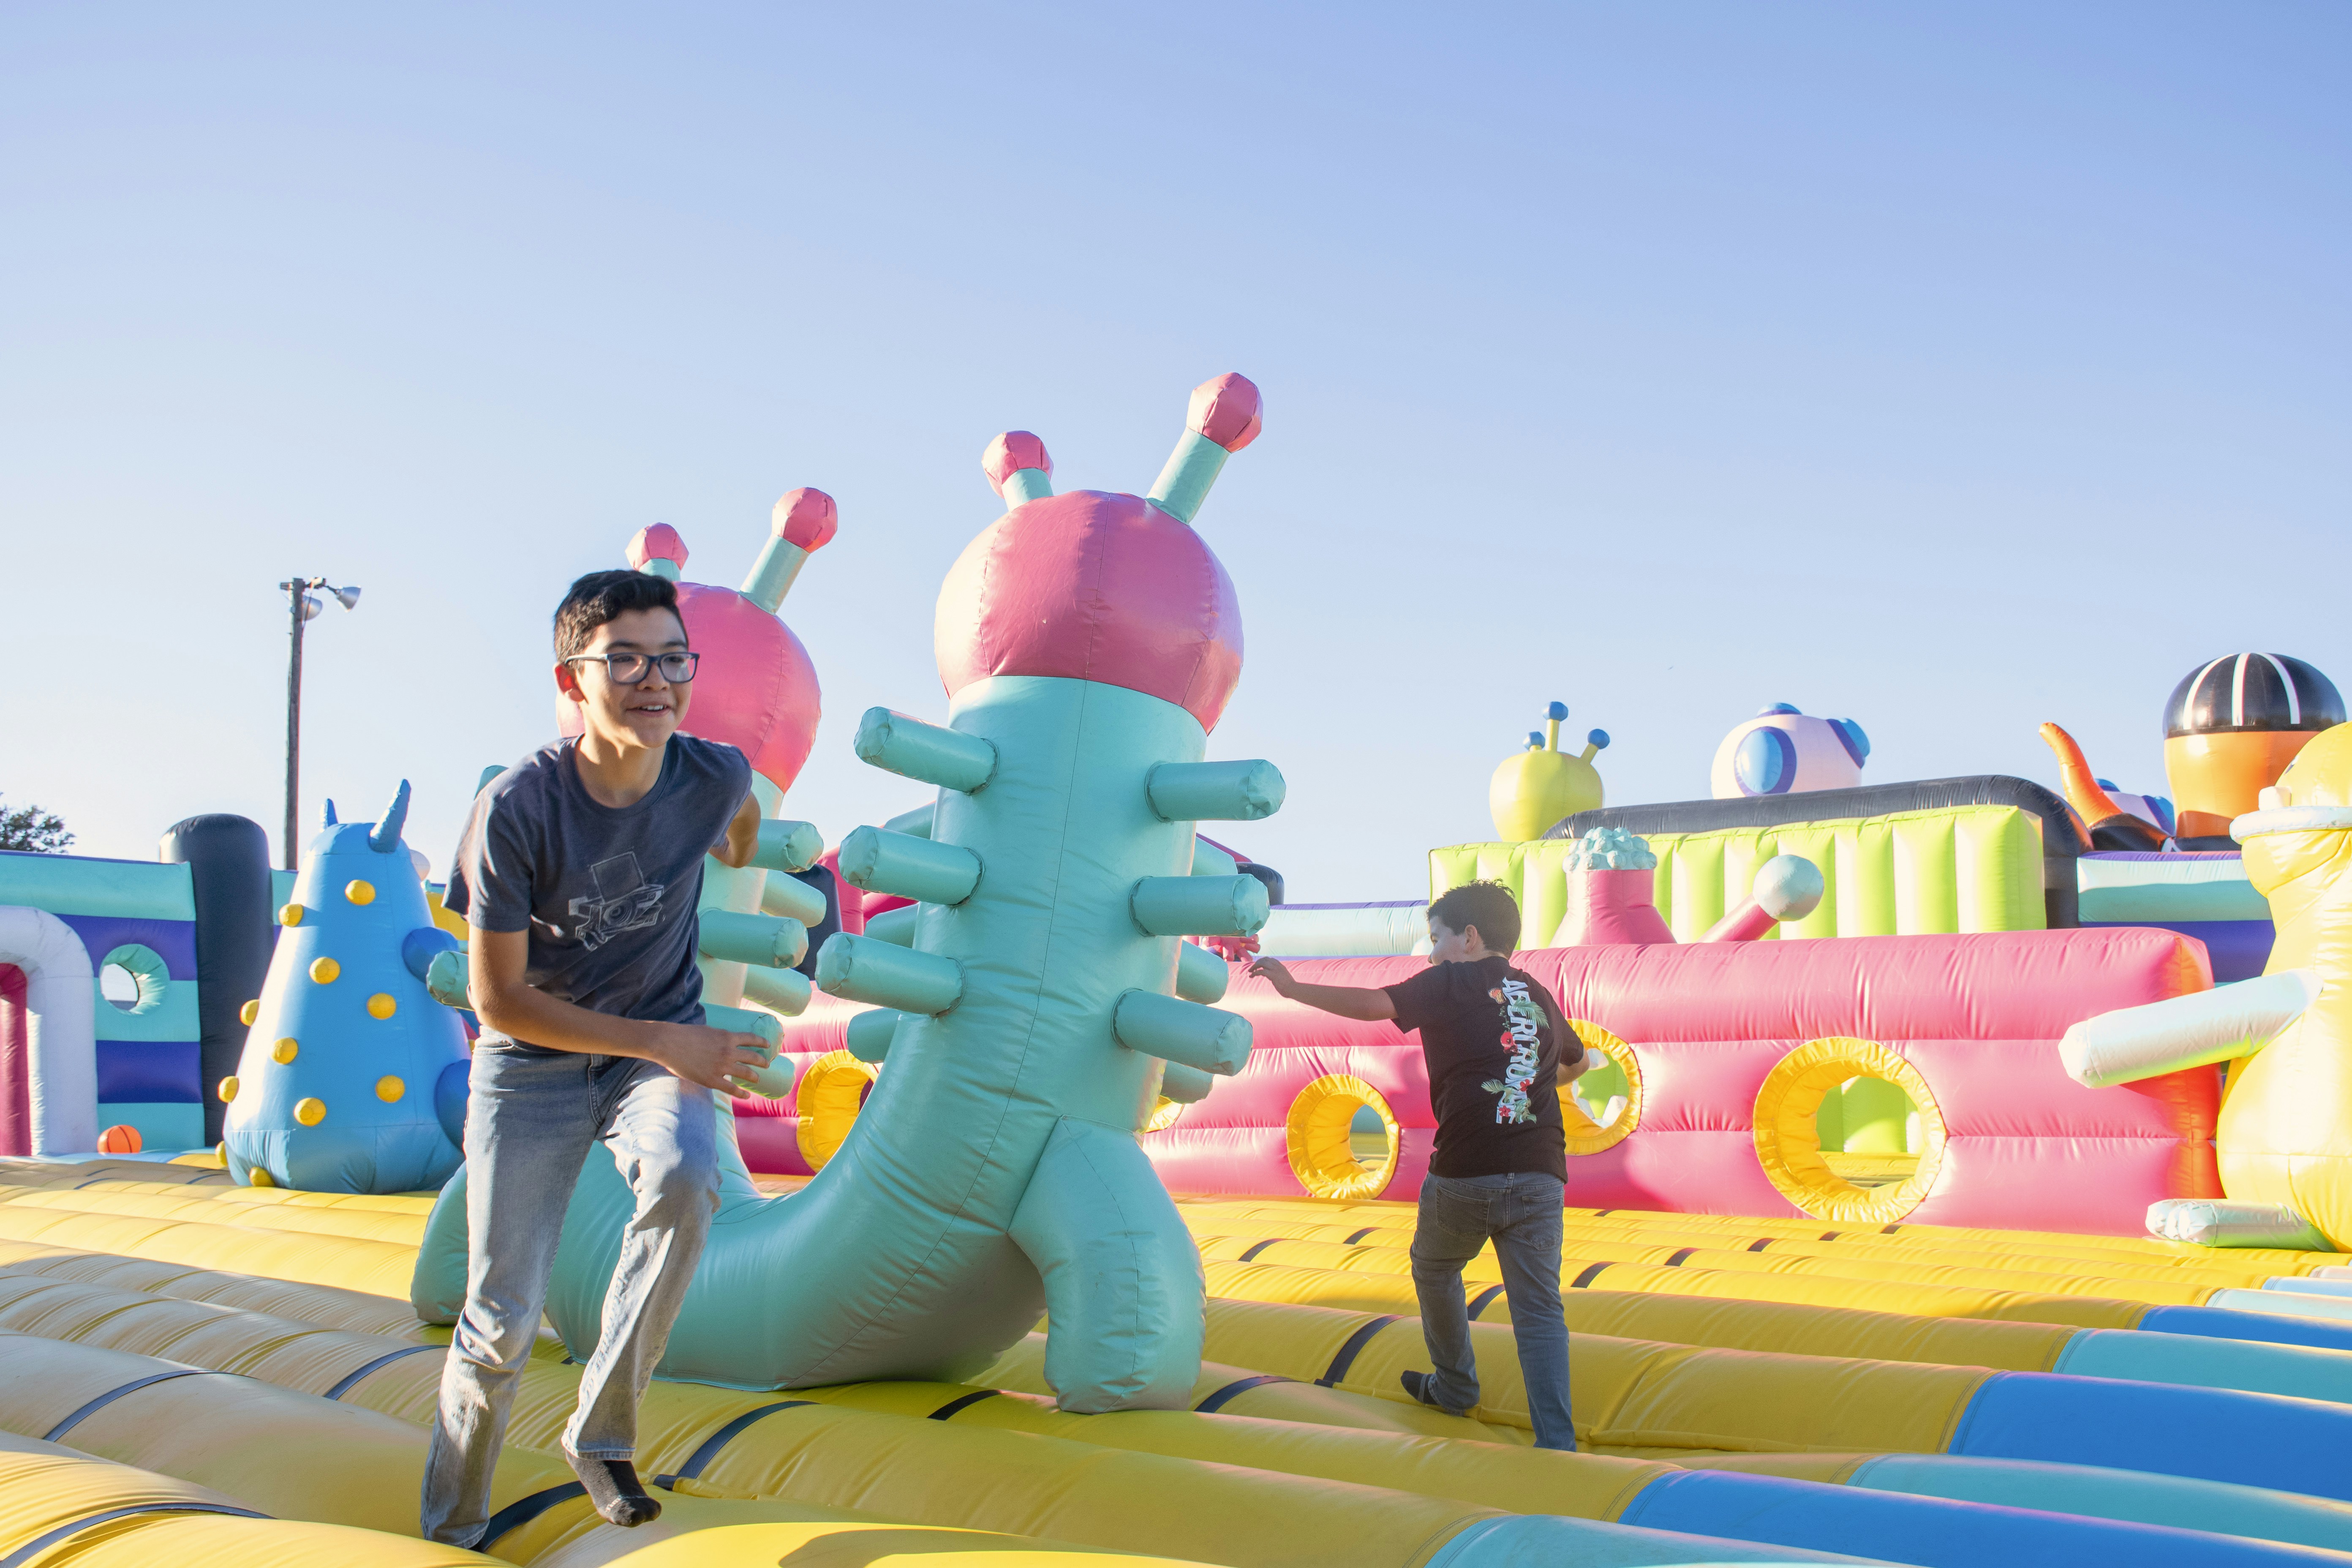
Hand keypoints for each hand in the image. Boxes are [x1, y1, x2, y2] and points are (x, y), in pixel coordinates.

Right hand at [652, 1024, 771, 1097]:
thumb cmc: (684, 1035)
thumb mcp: (707, 1031)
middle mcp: (728, 1051)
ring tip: (758, 1079)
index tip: (768, 1045)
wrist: (669, 1043)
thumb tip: (722, 1042)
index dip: (761, 1042)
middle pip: (752, 1057)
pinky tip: (747, 1095)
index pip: (751, 1039)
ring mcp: (721, 1066)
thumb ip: (718, 1038)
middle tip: (767, 1064)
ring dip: (754, 1077)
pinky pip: (732, 1089)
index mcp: (727, 1037)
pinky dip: (741, 1093)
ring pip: (745, 1073)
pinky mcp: (712, 1079)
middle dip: (762, 1061)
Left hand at [1246, 956, 1295, 996]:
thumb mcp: (1285, 977)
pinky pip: (1260, 971)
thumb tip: (1274, 977)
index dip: (1262, 961)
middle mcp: (1277, 966)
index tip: (1258, 965)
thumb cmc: (1290, 986)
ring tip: (1250, 971)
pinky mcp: (1272, 975)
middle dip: (1257, 963)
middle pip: (1264, 959)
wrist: (1294, 989)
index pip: (1269, 959)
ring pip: (1261, 963)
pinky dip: (1254, 973)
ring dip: (1254, 967)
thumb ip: (1280, 975)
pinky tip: (1251, 976)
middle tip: (1252, 969)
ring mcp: (1275, 970)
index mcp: (1280, 966)